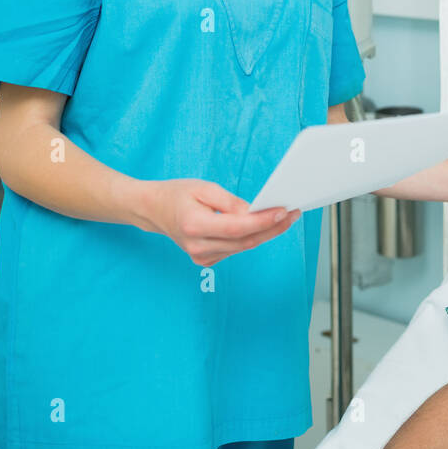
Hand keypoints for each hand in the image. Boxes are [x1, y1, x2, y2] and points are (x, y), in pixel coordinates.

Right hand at [140, 179, 300, 266]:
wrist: (154, 210)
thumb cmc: (177, 194)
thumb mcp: (204, 188)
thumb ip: (230, 202)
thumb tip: (255, 211)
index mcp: (194, 226)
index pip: (237, 228)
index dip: (263, 221)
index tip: (283, 211)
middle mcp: (197, 246)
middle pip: (245, 241)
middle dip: (273, 228)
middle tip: (293, 214)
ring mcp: (201, 256)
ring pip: (243, 247)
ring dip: (266, 233)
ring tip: (285, 217)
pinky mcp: (205, 260)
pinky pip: (235, 249)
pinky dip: (250, 238)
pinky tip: (264, 226)